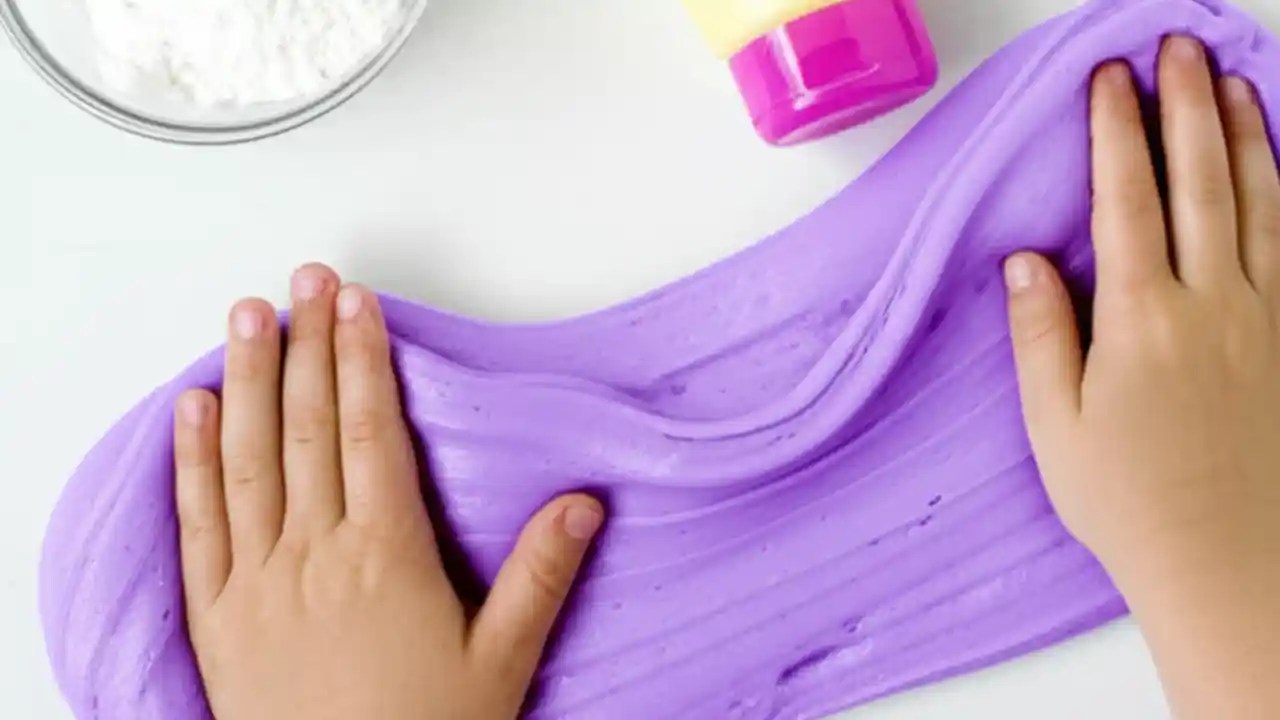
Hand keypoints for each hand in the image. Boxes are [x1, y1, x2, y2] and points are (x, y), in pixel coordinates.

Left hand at [172, 263, 604, 719]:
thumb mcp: (503, 662)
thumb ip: (541, 576)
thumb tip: (582, 502)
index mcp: (386, 557)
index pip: (371, 432)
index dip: (363, 358)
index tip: (356, 303)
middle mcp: (315, 555)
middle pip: (309, 427)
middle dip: (309, 344)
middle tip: (305, 280)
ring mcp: (256, 582)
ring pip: (248, 458)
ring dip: (250, 379)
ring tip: (248, 315)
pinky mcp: (215, 615)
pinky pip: (198, 522)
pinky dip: (191, 459)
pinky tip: (192, 407)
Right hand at [1004, 37, 1279, 717]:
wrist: (1229, 565)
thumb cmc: (1130, 502)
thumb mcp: (1056, 426)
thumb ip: (1042, 336)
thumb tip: (1025, 262)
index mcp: (1140, 321)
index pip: (1126, 202)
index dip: (1116, 133)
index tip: (1108, 81)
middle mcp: (1210, 305)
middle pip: (1199, 183)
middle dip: (1183, 107)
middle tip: (1173, 49)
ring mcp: (1263, 319)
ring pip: (1257, 203)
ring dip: (1241, 135)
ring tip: (1229, 82)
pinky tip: (1275, 167)